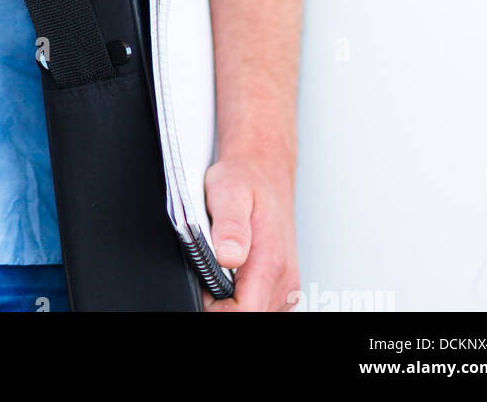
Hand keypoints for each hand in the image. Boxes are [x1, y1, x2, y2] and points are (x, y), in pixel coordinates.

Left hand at [202, 157, 298, 311]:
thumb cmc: (245, 179)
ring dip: (230, 301)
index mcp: (271, 262)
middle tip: (207, 272)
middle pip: (248, 317)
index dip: (214, 308)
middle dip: (220, 305)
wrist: (263, 170)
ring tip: (218, 268)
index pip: (243, 313)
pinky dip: (241, 296)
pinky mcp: (282, 285)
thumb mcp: (228, 192)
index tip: (201, 285)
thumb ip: (229, 226)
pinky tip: (230, 273)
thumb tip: (227, 256)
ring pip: (254, 312)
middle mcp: (284, 279)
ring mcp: (285, 284)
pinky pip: (259, 305)